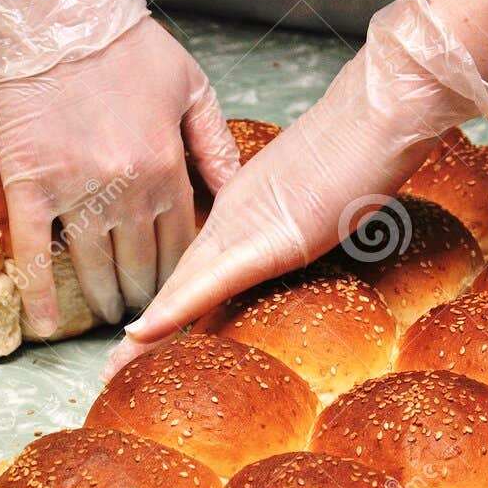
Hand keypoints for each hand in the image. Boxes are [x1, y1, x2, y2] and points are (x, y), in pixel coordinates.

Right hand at [0, 0, 237, 332]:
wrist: (57, 12)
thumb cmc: (127, 44)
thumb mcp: (192, 87)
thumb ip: (216, 145)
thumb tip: (239, 191)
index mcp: (169, 168)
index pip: (184, 243)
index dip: (183, 273)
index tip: (181, 289)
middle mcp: (127, 190)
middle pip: (142, 265)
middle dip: (146, 294)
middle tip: (144, 308)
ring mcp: (76, 190)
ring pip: (95, 267)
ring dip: (104, 298)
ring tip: (109, 313)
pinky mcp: (30, 185)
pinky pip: (34, 253)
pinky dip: (39, 293)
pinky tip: (45, 324)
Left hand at [108, 0, 487, 374]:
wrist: (379, 115)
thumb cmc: (362, 151)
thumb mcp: (322, 198)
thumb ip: (301, 220)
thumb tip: (300, 237)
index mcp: (241, 212)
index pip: (193, 268)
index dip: (166, 306)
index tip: (139, 341)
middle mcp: (232, 220)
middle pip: (178, 284)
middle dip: (145, 333)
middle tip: (108, 372)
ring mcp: (246, 227)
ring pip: (184, 288)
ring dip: (149, 333)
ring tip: (115, 370)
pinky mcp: (269, 238)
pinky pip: (213, 280)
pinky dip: (177, 308)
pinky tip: (145, 333)